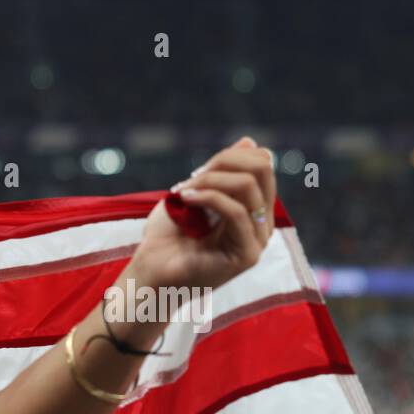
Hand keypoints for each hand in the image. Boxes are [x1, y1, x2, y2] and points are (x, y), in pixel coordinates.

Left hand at [128, 136, 275, 293]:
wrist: (151, 272)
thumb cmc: (168, 236)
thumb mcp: (193, 193)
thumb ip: (221, 171)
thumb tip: (252, 142)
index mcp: (254, 208)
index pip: (261, 164)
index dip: (230, 156)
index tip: (197, 171)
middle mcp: (262, 223)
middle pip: (261, 169)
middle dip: (222, 162)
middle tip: (191, 176)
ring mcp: (258, 240)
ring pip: (248, 187)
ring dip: (208, 181)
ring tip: (182, 192)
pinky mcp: (247, 254)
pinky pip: (236, 211)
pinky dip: (207, 197)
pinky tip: (184, 200)